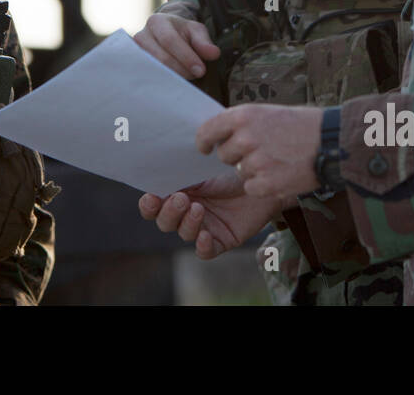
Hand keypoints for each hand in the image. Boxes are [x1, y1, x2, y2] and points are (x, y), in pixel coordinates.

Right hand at [134, 11, 220, 79]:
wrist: (166, 35)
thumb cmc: (183, 33)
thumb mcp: (196, 31)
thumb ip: (204, 42)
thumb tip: (214, 54)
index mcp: (157, 22)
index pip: (169, 40)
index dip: (186, 56)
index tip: (201, 70)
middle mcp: (141, 36)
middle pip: (160, 58)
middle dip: (181, 70)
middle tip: (196, 75)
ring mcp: (135, 53)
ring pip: (153, 70)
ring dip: (173, 77)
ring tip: (187, 78)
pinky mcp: (135, 66)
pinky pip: (147, 77)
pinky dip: (162, 83)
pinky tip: (174, 86)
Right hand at [139, 174, 289, 259]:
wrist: (265, 176)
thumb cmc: (234, 166)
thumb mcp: (204, 163)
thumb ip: (182, 167)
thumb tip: (160, 162)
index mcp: (179, 190)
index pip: (154, 204)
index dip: (149, 204)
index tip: (152, 197)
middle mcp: (187, 210)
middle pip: (165, 221)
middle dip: (168, 212)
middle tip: (182, 199)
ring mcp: (203, 226)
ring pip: (183, 233)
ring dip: (186, 223)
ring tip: (198, 208)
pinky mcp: (220, 240)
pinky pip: (205, 251)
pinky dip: (201, 246)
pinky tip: (205, 235)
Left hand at [197, 104, 323, 198]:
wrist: (332, 143)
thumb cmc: (301, 125)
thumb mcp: (267, 112)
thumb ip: (242, 122)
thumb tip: (218, 133)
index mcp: (243, 115)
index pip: (207, 131)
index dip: (204, 141)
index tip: (205, 148)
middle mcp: (246, 137)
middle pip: (224, 154)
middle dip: (237, 156)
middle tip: (261, 151)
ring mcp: (255, 161)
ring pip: (240, 172)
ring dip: (253, 170)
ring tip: (277, 160)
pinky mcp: (266, 184)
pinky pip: (252, 188)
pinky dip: (263, 185)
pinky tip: (281, 173)